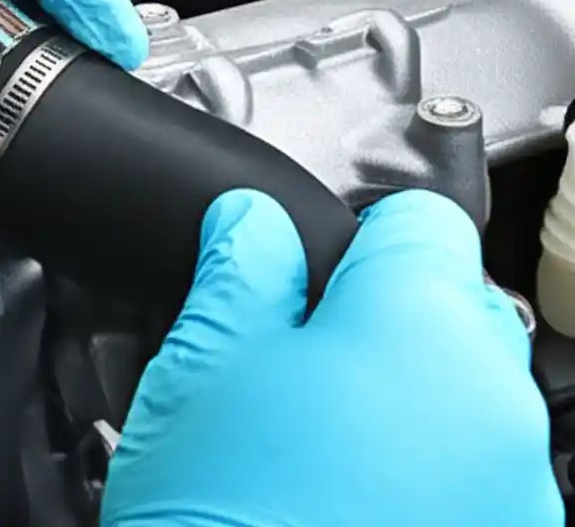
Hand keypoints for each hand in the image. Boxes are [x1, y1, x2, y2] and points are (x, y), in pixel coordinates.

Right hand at [102, 189, 561, 525]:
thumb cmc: (221, 510)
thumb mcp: (203, 361)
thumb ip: (242, 264)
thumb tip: (253, 219)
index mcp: (423, 320)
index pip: (418, 217)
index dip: (348, 237)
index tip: (308, 277)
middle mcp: (496, 398)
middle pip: (445, 309)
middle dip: (373, 325)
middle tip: (290, 376)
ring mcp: (513, 484)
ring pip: (461, 399)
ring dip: (401, 405)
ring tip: (312, 452)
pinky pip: (471, 476)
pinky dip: (421, 477)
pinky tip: (345, 504)